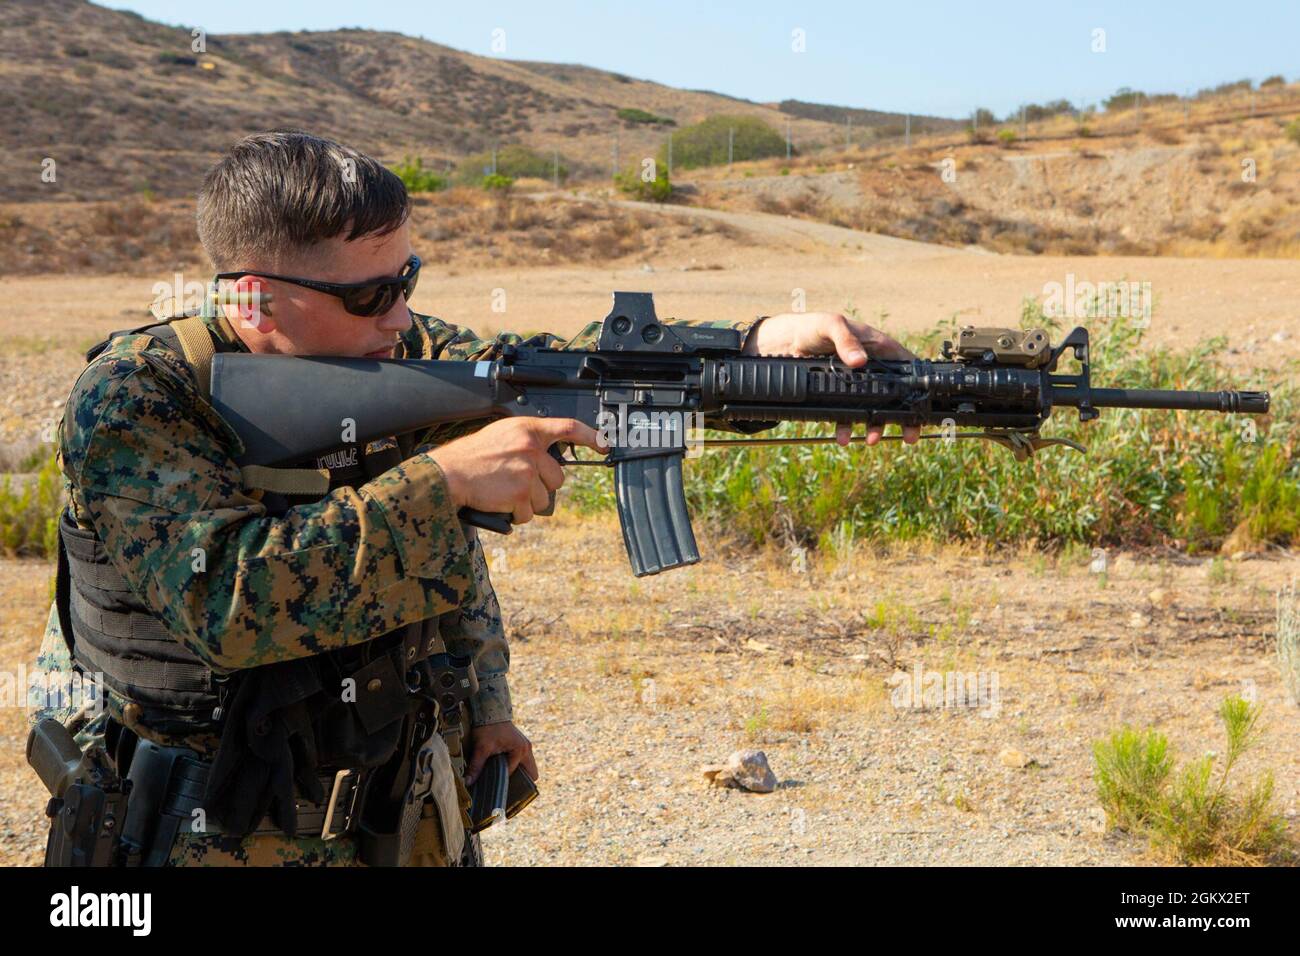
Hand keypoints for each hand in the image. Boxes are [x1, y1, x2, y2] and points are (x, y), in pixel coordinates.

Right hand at [429, 417, 606, 523]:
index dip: (591, 436)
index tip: (604, 445)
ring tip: (503, 493)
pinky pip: (528, 513)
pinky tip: (499, 504)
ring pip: (543, 498)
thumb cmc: (470, 457)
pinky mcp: (521, 493)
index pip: (568, 427)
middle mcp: (531, 448)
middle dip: (541, 486)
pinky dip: (515, 515)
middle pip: (557, 477)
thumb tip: (548, 459)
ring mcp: (528, 471)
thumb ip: (526, 442)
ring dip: (526, 502)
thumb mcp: (501, 435)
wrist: (449, 474)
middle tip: (516, 484)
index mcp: (527, 430)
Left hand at [464, 720, 536, 784]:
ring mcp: (526, 746)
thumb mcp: (481, 748)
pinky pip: (524, 761)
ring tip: (503, 775)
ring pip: (529, 767)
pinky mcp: (522, 745)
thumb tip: (468, 782)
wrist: (490, 710)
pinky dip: (517, 766)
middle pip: (531, 773)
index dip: (502, 779)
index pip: (513, 773)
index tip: (492, 783)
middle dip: (520, 780)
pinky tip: (503, 767)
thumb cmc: (487, 727)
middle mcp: (527, 748)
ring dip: (519, 773)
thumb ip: (476, 766)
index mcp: (520, 750)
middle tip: (503, 782)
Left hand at [743, 311, 921, 446]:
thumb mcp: (831, 325)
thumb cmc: (812, 326)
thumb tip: (859, 360)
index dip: (918, 386)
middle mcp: (871, 368)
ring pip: (872, 408)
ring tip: (871, 439)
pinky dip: (848, 427)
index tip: (923, 406)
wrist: (783, 343)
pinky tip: (844, 436)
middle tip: (908, 435)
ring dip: (874, 426)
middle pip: (895, 395)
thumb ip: (845, 340)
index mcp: (878, 347)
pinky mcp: (838, 395)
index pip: (907, 367)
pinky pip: (847, 413)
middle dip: (902, 417)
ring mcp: (856, 384)